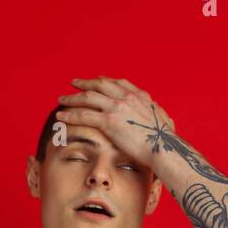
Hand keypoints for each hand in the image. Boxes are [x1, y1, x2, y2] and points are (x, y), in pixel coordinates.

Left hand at [55, 76, 177, 168]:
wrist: (163, 147)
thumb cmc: (166, 140)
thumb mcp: (164, 119)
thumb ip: (156, 114)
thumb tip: (160, 116)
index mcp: (140, 96)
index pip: (118, 83)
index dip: (104, 81)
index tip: (96, 80)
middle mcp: (126, 97)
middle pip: (99, 85)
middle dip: (85, 84)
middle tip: (73, 83)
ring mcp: (116, 107)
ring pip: (88, 98)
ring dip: (72, 98)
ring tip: (61, 100)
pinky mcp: (108, 121)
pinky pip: (84, 115)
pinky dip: (70, 115)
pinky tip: (61, 117)